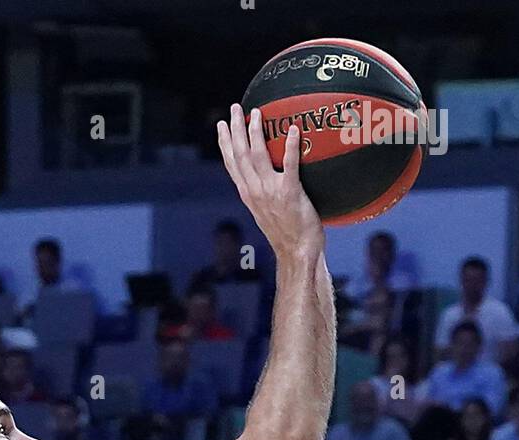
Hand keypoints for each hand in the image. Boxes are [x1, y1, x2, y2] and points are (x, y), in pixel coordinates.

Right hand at [217, 104, 322, 259]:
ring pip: (257, 156)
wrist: (296, 252)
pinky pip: (290, 165)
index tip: (222, 125)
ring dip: (255, 132)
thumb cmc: (288, 233)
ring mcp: (270, 192)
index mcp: (248, 194)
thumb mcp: (268, 212)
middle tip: (236, 108)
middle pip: (240, 155)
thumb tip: (269, 175)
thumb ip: (265, 193)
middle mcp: (254, 191)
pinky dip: (290, 146)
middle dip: (236, 129)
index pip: (232, 164)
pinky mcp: (289, 194)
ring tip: (257, 113)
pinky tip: (292, 129)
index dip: (225, 143)